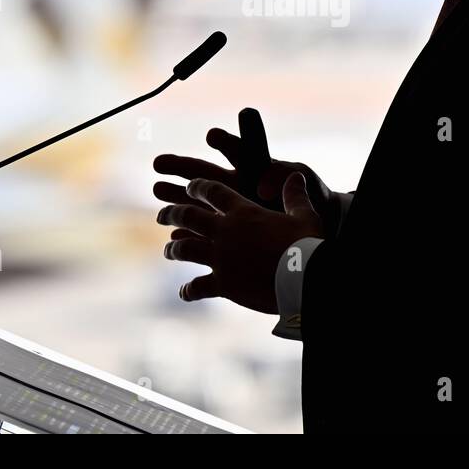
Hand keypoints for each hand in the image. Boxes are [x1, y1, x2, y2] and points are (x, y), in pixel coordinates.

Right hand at [152, 108, 336, 223]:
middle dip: (182, 168)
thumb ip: (286, 177)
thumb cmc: (313, 200)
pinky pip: (207, 235)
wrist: (316, 229)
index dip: (227, 143)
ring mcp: (232, 212)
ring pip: (199, 203)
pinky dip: (191, 236)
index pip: (240, 151)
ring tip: (157, 192)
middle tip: (158, 163)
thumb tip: (263, 184)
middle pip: (207, 174)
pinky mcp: (233, 235)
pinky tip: (175, 236)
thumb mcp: (307, 184)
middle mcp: (239, 187)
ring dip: (177, 198)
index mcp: (256, 168)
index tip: (212, 137)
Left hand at [157, 172, 323, 313]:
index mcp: (244, 212)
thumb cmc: (307, 245)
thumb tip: (294, 177)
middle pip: (188, 216)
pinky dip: (189, 290)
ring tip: (167, 250)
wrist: (304, 281)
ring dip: (173, 248)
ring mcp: (220, 259)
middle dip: (171, 213)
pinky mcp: (222, 284)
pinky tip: (184, 292)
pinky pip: (198, 286)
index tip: (190, 186)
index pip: (213, 191)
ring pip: (184, 248)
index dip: (198, 186)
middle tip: (161, 214)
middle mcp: (226, 232)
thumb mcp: (305, 215)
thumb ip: (295, 196)